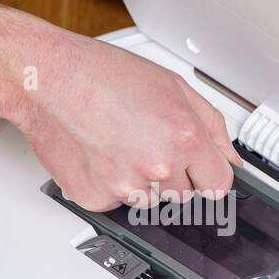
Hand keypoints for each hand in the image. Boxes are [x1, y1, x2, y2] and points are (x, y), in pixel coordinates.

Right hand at [16, 31, 242, 211]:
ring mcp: (125, 186)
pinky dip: (108, 184)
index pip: (219, 184)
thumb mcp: (172, 85)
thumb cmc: (102, 75)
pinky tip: (100, 153)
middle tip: (146, 142)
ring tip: (119, 143)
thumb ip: (211, 125)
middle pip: (184, 196)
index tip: (200, 171)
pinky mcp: (95, 198)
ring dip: (139, 182)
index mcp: (183, 137)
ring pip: (149, 202)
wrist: (48, 80)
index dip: (209, 175)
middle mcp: (156, 166)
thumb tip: (230, 158)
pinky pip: (114, 203)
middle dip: (172, 175)